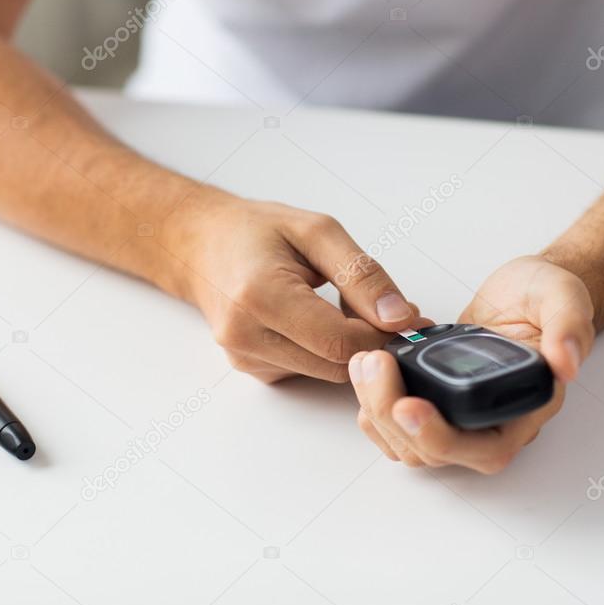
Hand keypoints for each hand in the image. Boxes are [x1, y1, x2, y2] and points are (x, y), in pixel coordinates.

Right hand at [166, 188, 417, 382]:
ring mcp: (244, 357)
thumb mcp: (318, 232)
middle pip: (336, 365)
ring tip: (337, 304)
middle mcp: (246, 335)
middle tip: (374, 305)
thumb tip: (399, 317)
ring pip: (325, 373)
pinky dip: (323, 351)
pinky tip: (314, 320)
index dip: (381, 335)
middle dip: (367, 340)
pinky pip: (307, 371)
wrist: (200, 243)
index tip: (402, 315)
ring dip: (346, 347)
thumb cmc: (255, 231)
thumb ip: (362, 275)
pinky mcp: (250, 369)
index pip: (340, 343)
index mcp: (261, 297)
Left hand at [349, 255, 594, 472]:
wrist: (526, 293)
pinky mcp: (435, 402)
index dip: (440, 436)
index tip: (407, 404)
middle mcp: (493, 424)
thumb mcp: (565, 298)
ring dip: (376, 412)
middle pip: (435, 451)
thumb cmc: (546, 297)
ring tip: (364, 364)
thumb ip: (569, 327)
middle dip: (392, 415)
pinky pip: (398, 427)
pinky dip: (373, 409)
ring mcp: (461, 417)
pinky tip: (364, 376)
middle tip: (372, 368)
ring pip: (409, 444)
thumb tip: (566, 365)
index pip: (484, 449)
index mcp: (526, 408)